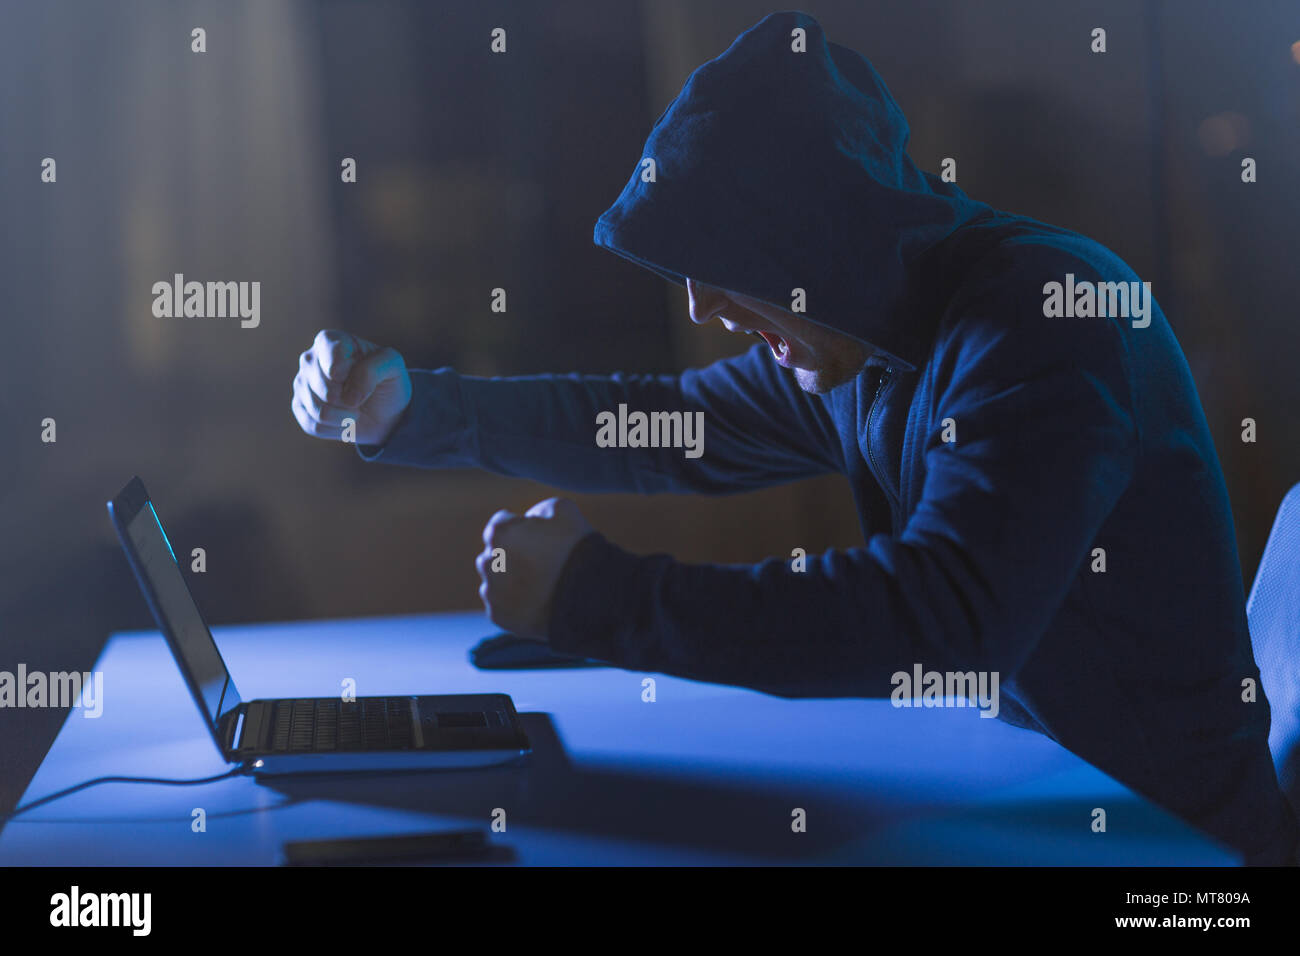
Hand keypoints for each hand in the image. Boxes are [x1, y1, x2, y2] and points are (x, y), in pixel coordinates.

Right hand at [292, 329, 411, 445]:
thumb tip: (349, 397)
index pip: (330, 352)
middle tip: (361, 397)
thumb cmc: (386, 381)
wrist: (384, 410)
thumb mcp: (392, 365)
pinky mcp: (300, 407)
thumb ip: (372, 371)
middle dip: (350, 399)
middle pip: (323, 386)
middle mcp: (310, 359)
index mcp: (330, 340)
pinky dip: (337, 428)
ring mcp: (302, 384)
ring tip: (356, 409)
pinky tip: (345, 420)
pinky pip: (313, 425)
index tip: (357, 375)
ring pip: (318, 409)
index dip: (347, 371)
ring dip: (346, 416)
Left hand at [476, 498, 593, 638]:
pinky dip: (514, 603)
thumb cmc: (576, 549)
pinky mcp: (498, 615)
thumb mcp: (563, 510)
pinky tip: (537, 601)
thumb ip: (538, 510)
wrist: (588, 597)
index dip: (520, 527)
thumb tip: (531, 520)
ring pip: (495, 580)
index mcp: (500, 532)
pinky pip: (501, 605)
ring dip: (509, 579)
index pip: (500, 523)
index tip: (536, 536)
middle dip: (510, 555)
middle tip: (539, 562)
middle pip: (494, 553)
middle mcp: (487, 561)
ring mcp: (491, 591)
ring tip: (539, 584)